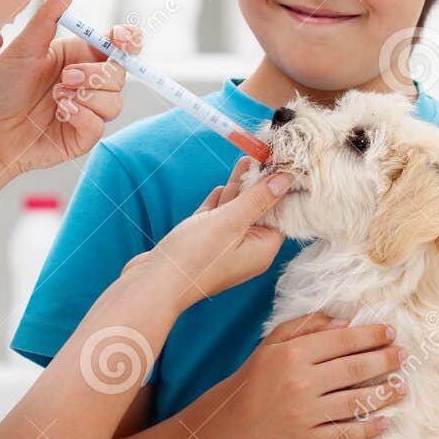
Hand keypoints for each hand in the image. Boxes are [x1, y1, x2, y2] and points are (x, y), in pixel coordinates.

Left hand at [0, 0, 140, 174]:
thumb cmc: (0, 87)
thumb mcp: (24, 46)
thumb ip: (50, 15)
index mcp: (78, 56)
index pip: (118, 45)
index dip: (128, 40)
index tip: (119, 37)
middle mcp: (87, 82)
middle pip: (120, 73)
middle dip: (95, 74)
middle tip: (66, 77)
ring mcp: (88, 110)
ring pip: (114, 101)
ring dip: (86, 97)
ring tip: (56, 98)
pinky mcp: (83, 135)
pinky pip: (100, 125)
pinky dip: (82, 117)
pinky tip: (61, 113)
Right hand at [129, 157, 291, 306]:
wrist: (154, 283)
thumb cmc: (194, 257)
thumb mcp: (231, 221)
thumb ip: (258, 199)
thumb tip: (285, 180)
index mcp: (261, 250)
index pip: (281, 215)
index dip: (281, 190)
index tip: (284, 164)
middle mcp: (246, 250)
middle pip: (259, 211)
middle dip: (259, 184)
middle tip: (265, 155)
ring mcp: (223, 248)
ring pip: (236, 212)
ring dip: (239, 188)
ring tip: (247, 159)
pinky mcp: (202, 245)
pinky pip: (216, 220)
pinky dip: (220, 202)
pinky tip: (222, 187)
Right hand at [213, 311, 407, 438]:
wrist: (235, 417)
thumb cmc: (258, 374)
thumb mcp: (274, 341)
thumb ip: (306, 326)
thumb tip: (344, 322)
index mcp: (295, 355)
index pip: (342, 341)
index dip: (370, 335)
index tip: (390, 333)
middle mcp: (302, 383)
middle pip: (354, 370)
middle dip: (384, 360)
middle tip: (404, 356)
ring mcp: (306, 414)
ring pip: (354, 402)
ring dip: (383, 394)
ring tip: (402, 386)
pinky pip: (343, 434)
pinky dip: (366, 430)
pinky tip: (385, 422)